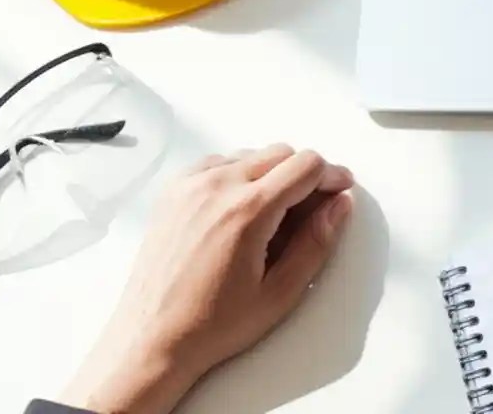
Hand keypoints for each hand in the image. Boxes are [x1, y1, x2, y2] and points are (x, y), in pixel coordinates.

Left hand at [60, 145, 354, 413]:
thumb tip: (340, 205)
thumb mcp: (280, 292)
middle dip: (305, 175)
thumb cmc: (212, 324)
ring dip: (272, 174)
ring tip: (275, 216)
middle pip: (281, 153)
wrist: (151, 338)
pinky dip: (239, 175)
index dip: (331, 176)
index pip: (306, 165)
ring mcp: (189, 186)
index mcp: (247, 211)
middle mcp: (216, 187)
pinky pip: (218, 163)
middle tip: (312, 209)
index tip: (340, 191)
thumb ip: (317, 242)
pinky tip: (242, 210)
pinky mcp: (172, 192)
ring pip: (251, 155)